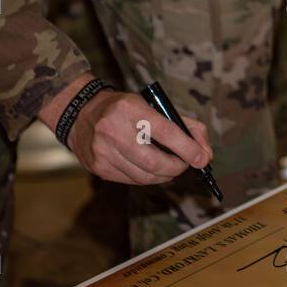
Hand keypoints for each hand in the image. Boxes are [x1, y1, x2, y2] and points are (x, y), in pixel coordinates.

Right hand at [38, 75, 212, 185]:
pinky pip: (132, 180)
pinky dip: (148, 178)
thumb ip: (185, 125)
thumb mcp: (154, 105)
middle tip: (186, 164)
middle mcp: (113, 130)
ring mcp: (103, 151)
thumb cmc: (126, 109)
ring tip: (171, 167)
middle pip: (154, 161)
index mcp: (130, 108)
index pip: (165, 131)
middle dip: (177, 167)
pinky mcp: (98, 167)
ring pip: (144, 176)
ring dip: (165, 175)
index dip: (187, 148)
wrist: (81, 114)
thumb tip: (205, 153)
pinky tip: (152, 169)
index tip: (203, 158)